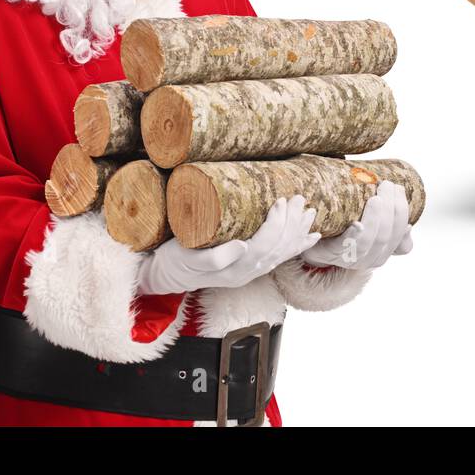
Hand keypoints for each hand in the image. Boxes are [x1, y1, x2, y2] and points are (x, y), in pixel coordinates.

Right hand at [138, 196, 319, 294]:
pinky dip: (296, 246)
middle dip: (292, 223)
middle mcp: (247, 272)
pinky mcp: (249, 265)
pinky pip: (279, 256)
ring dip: (298, 231)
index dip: (276, 224)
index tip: (280, 201)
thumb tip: (244, 246)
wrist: (165, 274)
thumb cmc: (174, 262)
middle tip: (299, 199)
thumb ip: (216, 257)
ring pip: (282, 252)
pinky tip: (309, 237)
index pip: (265, 245)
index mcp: (235, 269)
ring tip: (309, 212)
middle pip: (278, 248)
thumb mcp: (188, 258)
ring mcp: (250, 270)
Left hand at [300, 181, 413, 270]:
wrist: (314, 242)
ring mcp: (350, 258)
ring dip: (375, 218)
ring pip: (369, 241)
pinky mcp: (332, 253)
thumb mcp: (372, 232)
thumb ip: (390, 230)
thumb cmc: (346, 232)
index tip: (398, 188)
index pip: (398, 233)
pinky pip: (345, 246)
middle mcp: (369, 259)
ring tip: (376, 199)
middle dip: (390, 209)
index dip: (401, 211)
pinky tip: (357, 224)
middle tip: (386, 185)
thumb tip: (409, 227)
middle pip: (385, 235)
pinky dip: (354, 235)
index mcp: (382, 253)